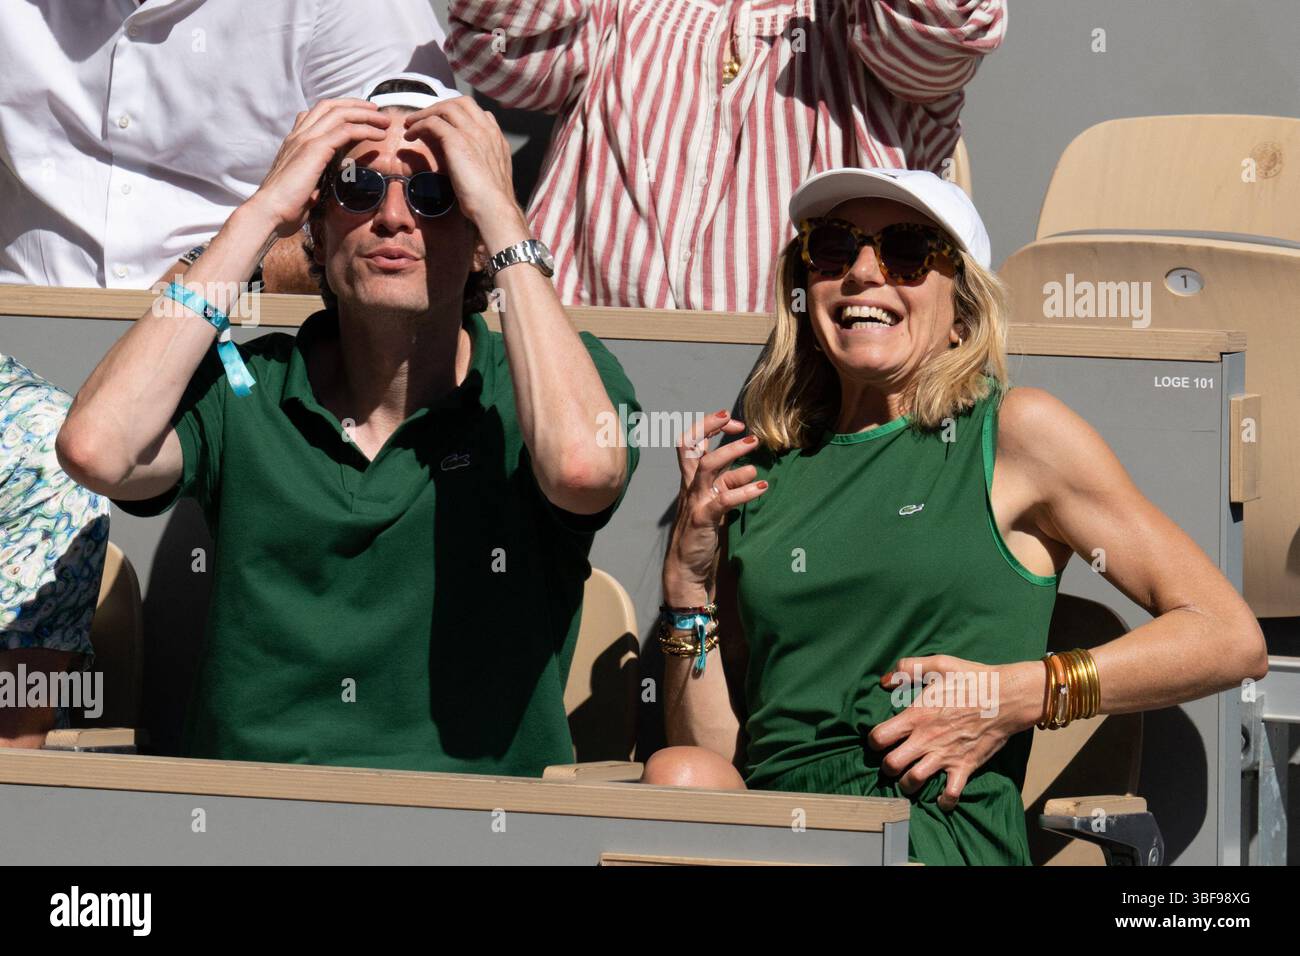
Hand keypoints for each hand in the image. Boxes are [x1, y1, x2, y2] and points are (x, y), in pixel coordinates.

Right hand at [246, 99, 390, 237]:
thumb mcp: (307, 183)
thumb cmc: (287, 205)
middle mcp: (299, 135)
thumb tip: (333, 172)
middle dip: (356, 105)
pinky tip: (379, 136)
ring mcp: (305, 139)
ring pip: (340, 114)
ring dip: (365, 115)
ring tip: (384, 122)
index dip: (342, 109)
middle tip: (377, 111)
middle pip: (331, 106)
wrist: (270, 211)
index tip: (362, 114)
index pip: (319, 112)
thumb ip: (319, 171)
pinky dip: (366, 130)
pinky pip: (345, 131)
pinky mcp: (314, 149)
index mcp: (295, 141)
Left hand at [402, 97, 521, 232]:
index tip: (445, 122)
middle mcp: (486, 130)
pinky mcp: (457, 140)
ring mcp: (473, 132)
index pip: (480, 113)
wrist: (494, 207)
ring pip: (445, 108)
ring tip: (411, 124)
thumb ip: (483, 162)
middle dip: (440, 106)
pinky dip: (418, 125)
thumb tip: (468, 164)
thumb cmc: (492, 201)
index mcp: (497, 138)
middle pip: (462, 103)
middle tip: (425, 117)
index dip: (460, 113)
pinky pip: (432, 122)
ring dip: (425, 113)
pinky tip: (410, 135)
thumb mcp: (492, 176)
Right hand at [662, 410, 768, 601]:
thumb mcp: (715, 502)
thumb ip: (727, 484)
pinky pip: (723, 500)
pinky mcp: (704, 519)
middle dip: (712, 429)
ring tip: (755, 445)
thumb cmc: (701, 534)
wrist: (686, 568)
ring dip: (731, 453)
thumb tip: (749, 469)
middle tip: (740, 424)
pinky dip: (743, 491)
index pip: (690, 444)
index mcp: (691, 481)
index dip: (707, 426)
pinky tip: (762, 488)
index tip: (731, 421)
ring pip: (708, 467)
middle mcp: (691, 487)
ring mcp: (696, 502)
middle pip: (691, 447)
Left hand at [869, 656, 1043, 810]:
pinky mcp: (965, 767)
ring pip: (913, 782)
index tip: (880, 740)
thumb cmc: (972, 679)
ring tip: (909, 779)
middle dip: (886, 766)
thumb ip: (907, 669)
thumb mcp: (937, 665)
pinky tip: (940, 798)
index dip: (874, 741)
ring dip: (907, 785)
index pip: (879, 737)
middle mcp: (926, 739)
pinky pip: (950, 794)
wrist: (1007, 696)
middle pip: (891, 765)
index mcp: (916, 715)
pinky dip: (944, 801)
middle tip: (893, 762)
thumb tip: (883, 681)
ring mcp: (945, 756)